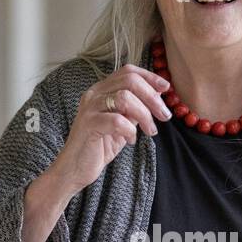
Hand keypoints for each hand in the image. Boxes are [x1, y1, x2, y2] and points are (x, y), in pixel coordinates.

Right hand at [48, 63, 171, 197]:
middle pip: (129, 80)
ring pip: (125, 97)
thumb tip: (156, 99)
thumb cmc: (99, 147)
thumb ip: (134, 110)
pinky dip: (130, 130)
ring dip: (144, 114)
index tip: (166, 88)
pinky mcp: (88, 124)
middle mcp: (94, 94)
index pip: (128, 71)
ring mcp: (90, 108)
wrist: (75, 169)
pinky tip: (131, 140)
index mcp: (102, 90)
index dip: (149, 77)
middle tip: (164, 115)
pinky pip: (117, 120)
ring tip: (150, 131)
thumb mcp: (122, 125)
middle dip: (152, 97)